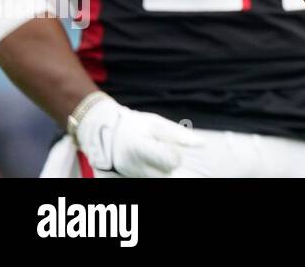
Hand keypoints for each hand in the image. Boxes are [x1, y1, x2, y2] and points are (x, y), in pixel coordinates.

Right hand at [71, 92, 200, 176]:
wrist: (101, 132)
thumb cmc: (133, 125)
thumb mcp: (156, 124)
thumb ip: (179, 135)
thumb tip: (202, 144)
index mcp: (139, 148)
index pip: (172, 161)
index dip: (175, 154)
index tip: (165, 145)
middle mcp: (130, 166)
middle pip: (166, 175)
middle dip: (167, 164)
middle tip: (157, 151)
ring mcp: (125, 176)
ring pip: (157, 180)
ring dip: (158, 170)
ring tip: (148, 156)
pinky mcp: (122, 181)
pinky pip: (144, 181)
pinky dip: (149, 174)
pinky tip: (142, 164)